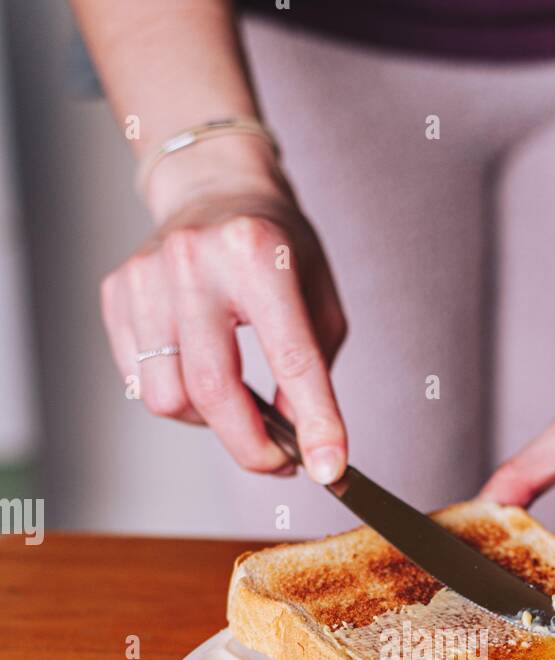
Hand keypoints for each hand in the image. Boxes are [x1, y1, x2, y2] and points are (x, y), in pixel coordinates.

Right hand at [101, 154, 347, 482]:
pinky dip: (177, 397)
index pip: (290, 358)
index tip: (326, 467)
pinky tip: (199, 371)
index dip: (313, 422)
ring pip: (169, 399)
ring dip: (208, 420)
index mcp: (258, 253)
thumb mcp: (318, 298)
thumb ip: (312, 371)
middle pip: (214, 391)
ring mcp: (146, 276)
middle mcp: (195, 261)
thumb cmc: (276, 247)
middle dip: (252, 447)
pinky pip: (141, 383)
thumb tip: (295, 441)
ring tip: (234, 398)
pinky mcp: (118, 292)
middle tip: (278, 460)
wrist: (215, 187)